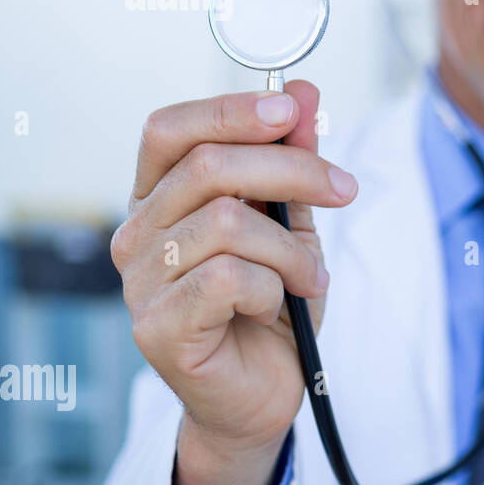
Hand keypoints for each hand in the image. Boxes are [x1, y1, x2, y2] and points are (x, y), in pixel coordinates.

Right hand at [109, 81, 356, 484]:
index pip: (170, 128)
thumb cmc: (274, 305)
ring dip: (292, 248)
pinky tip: (277, 307)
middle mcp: (138, 233)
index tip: (294, 111)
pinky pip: (226, 278)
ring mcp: (139, 282)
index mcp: (161, 198)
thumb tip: (303, 90)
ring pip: (226, 222)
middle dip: (293, 170)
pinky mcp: (157, 327)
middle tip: (345, 190)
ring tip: (312, 277)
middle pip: (207, 166)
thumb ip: (292, 159)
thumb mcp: (295, 223)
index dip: (229, 109)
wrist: (266, 394)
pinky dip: (272, 287)